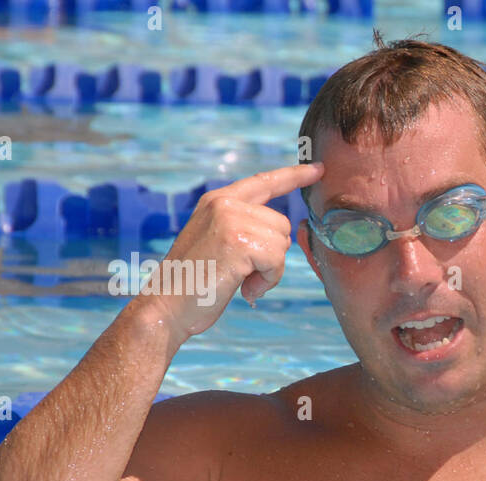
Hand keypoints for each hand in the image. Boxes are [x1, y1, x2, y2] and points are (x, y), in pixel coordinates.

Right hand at [140, 162, 323, 340]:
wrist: (166, 306)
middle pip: (282, 225)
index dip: (293, 175)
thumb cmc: (193, 283)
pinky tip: (243, 288)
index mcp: (218, 201)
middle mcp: (224, 203)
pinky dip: (267, 280)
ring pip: (282, 244)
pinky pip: (277, 262)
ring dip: (269, 270)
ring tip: (239, 279)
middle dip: (272, 255)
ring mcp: (230, 219)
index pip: (263, 182)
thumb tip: (281, 235)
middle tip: (241, 273)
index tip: (318, 168)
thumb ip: (244, 228)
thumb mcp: (217, 243)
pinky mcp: (238, 242)